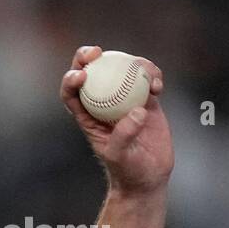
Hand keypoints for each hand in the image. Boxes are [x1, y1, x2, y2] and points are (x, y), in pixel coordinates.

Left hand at [60, 46, 173, 194]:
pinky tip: (157, 86)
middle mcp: (104, 104)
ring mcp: (125, 99)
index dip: (70, 80)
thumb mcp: (120, 156)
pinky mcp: (146, 100)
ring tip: (145, 73)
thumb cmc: (128, 170)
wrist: (149, 176)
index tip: (80, 74)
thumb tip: (136, 111)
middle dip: (88, 57)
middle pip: (92, 74)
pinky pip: (147, 79)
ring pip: (122, 70)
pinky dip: (152, 75)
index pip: (71, 94)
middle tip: (97, 51)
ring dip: (130, 63)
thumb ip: (124, 135)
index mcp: (88, 117)